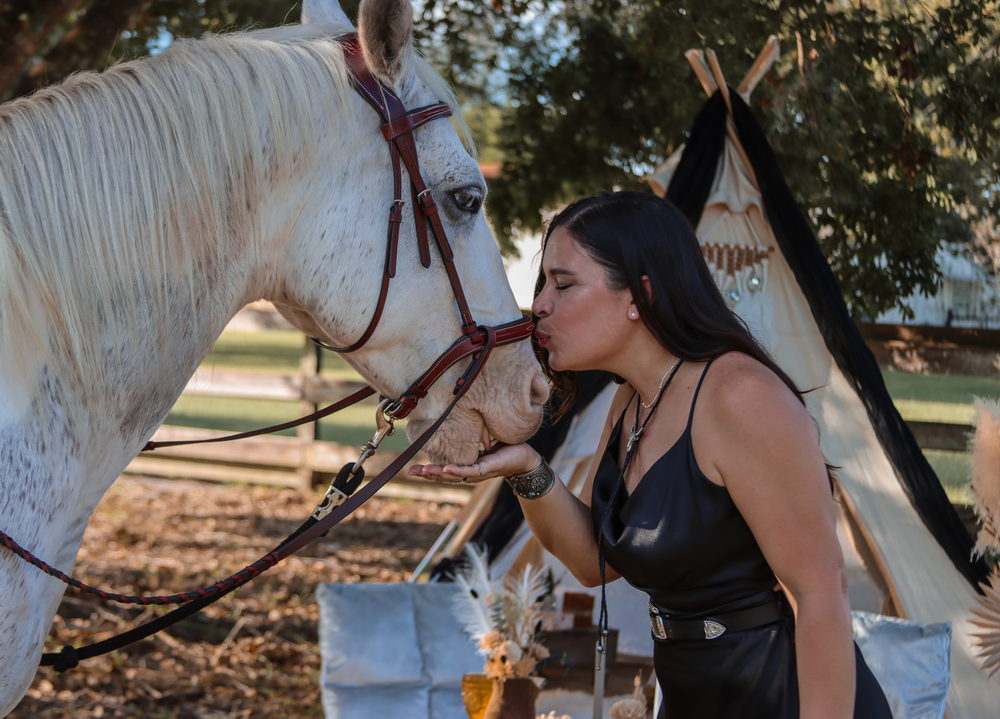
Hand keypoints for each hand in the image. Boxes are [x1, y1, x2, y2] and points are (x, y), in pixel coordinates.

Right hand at [409, 443, 540, 484]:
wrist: (525, 457)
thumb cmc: (504, 448)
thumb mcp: (482, 440)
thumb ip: (469, 436)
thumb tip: (455, 420)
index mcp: (465, 466)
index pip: (443, 469)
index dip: (428, 470)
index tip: (411, 468)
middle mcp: (469, 472)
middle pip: (444, 475)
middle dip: (427, 474)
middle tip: (410, 472)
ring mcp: (477, 472)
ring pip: (454, 475)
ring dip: (438, 473)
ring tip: (423, 470)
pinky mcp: (487, 469)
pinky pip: (470, 470)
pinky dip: (457, 470)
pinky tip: (447, 468)